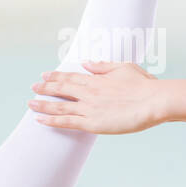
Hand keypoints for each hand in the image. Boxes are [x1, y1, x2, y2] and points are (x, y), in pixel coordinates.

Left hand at [28, 62, 162, 133]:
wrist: (154, 101)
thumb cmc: (144, 85)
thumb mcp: (124, 68)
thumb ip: (102, 66)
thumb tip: (86, 63)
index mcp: (97, 79)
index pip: (70, 76)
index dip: (56, 76)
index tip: (45, 75)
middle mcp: (89, 92)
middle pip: (61, 89)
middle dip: (45, 88)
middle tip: (33, 87)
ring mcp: (89, 108)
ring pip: (59, 106)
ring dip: (43, 104)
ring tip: (30, 103)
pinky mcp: (93, 123)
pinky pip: (67, 122)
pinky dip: (51, 121)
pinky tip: (39, 120)